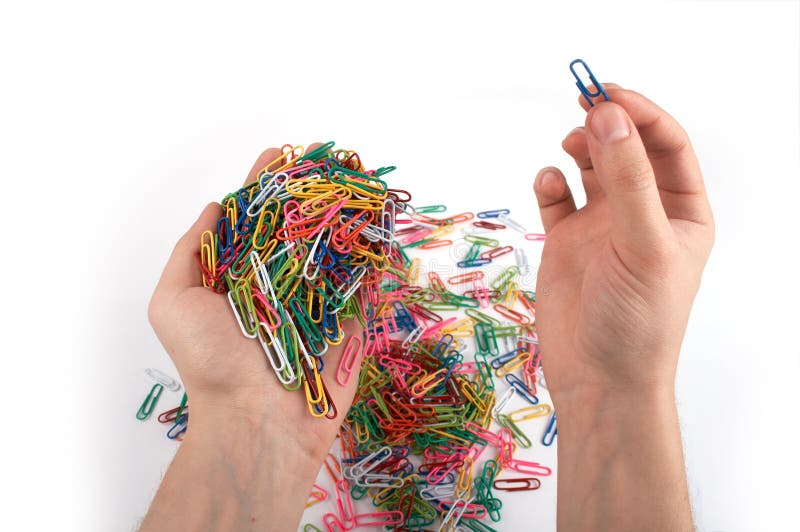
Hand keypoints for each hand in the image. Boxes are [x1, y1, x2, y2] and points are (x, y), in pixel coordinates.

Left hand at [147, 143, 361, 461]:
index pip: (253, 218)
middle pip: (297, 225)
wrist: (257, 421)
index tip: (279, 153)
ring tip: (356, 178)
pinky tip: (379, 220)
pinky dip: (372, 251)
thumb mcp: (173, 302)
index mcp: (237, 274)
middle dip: (311, 190)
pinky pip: (362, 281)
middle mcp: (278, 281)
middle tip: (327, 157)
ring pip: (332, 247)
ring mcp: (315, 299)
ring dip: (345, 212)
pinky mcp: (348, 320)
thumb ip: (190, 253)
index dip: (265, 184)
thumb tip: (214, 209)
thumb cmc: (209, 362)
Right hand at [533, 85, 714, 405]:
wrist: (598, 379)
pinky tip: (548, 185)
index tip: (609, 94)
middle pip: (627, 149)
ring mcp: (602, 226)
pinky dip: (551, 183)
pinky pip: (557, 198)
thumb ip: (626, 179)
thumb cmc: (637, 319)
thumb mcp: (643, 243)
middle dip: (608, 124)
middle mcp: (642, 213)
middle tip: (583, 105)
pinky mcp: (566, 241)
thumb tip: (607, 116)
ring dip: (582, 148)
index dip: (641, 114)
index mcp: (680, 212)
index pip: (667, 146)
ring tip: (570, 145)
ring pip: (592, 167)